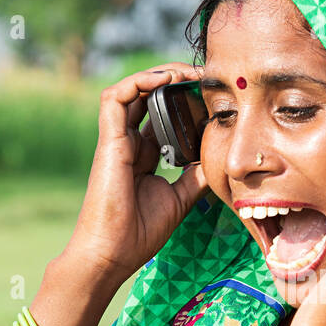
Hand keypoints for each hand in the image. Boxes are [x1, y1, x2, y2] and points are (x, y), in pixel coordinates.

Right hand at [62, 63, 209, 278]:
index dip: (182, 100)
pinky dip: (137, 82)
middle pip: (147, 97)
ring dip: (158, 74)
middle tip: (203, 76)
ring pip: (131, 90)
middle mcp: (129, 143)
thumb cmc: (139, 233)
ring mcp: (116, 141)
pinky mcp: (108, 142)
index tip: (210, 95)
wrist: (112, 253)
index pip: (161, 115)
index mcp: (143, 155)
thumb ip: (194, 176)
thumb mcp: (180, 199)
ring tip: (186, 72)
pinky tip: (163, 80)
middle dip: (174, 80)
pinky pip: (115, 99)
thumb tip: (217, 158)